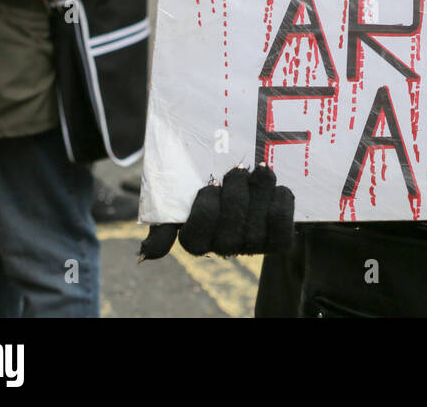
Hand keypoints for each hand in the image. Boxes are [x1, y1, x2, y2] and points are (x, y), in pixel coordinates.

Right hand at [138, 164, 293, 260]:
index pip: (196, 237)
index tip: (210, 183)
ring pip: (256, 230)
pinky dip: (281, 207)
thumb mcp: (180, 197)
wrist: (246, 182)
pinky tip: (278, 188)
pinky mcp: (276, 240)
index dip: (206, 208)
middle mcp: (223, 248)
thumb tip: (144, 257)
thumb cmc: (209, 186)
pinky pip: (282, 232)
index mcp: (195, 239)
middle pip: (229, 232)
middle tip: (239, 169)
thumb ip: (164, 220)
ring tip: (261, 170)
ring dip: (260, 194)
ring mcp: (251, 245)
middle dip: (235, 195)